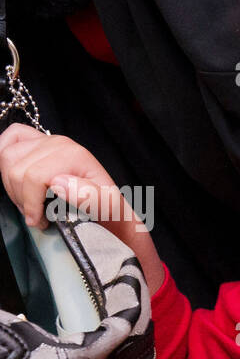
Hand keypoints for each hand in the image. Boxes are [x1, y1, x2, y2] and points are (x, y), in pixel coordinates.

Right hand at [0, 123, 164, 291]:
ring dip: (12, 185)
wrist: (110, 208)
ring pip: (7, 157)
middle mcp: (59, 143)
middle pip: (16, 169)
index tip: (40, 222)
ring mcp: (46, 140)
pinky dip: (6, 155)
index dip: (31, 203)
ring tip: (29, 203)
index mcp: (74, 155)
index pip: (33, 176)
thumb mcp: (106, 208)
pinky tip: (15, 176)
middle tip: (36, 216)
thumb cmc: (107, 210)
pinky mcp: (37, 141)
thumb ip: (88, 196)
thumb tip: (58, 182)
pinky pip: (11, 137)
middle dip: (22, 198)